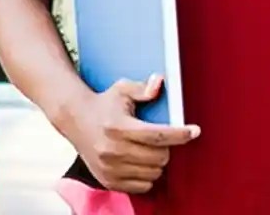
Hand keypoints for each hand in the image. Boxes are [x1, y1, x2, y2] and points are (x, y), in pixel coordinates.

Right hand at [60, 75, 199, 193]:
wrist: (75, 119)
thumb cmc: (104, 104)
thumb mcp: (122, 89)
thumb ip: (143, 88)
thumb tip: (159, 82)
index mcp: (119, 127)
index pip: (158, 135)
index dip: (180, 134)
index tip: (194, 131)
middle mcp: (113, 150)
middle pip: (160, 156)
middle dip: (166, 147)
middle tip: (159, 138)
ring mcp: (110, 167)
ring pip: (154, 173)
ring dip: (157, 162)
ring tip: (147, 149)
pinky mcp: (109, 180)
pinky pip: (143, 186)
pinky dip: (147, 176)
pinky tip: (139, 162)